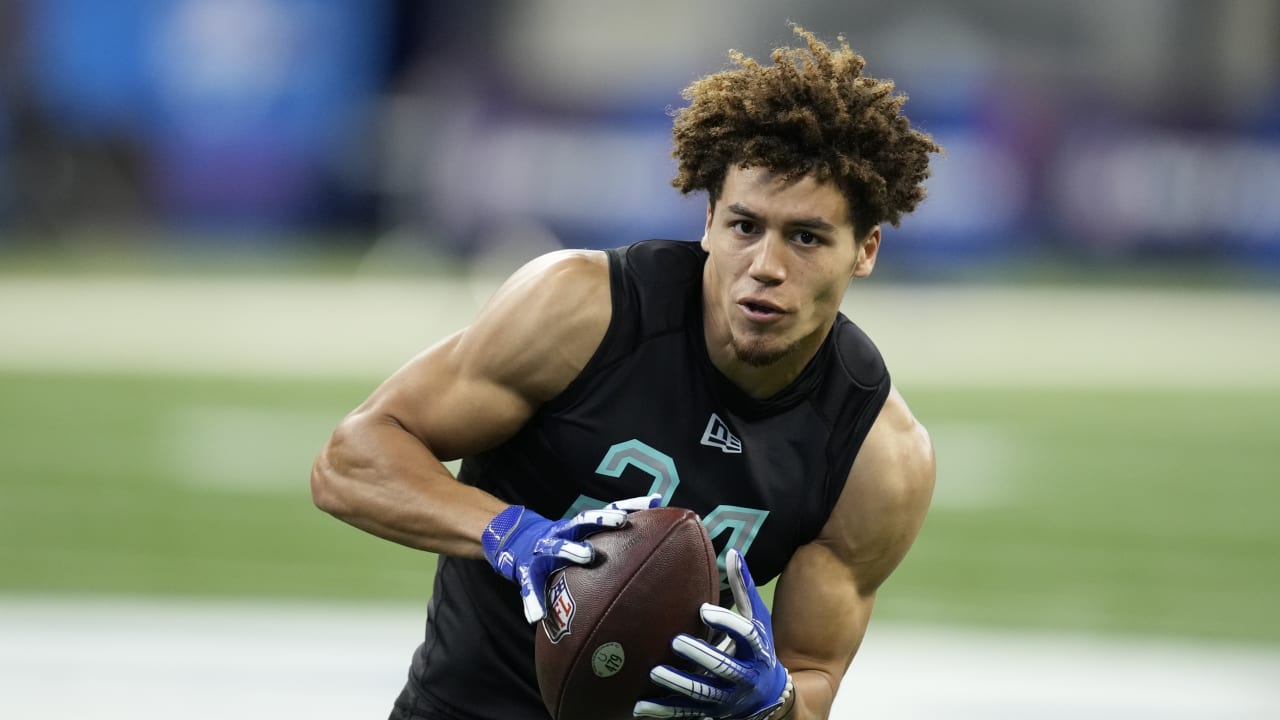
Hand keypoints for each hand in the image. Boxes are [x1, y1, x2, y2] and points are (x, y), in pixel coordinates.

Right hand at [482, 494, 661, 622]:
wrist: (517, 542)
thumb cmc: (562, 544)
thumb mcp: (582, 537)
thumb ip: (610, 541)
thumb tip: (652, 543)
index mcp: (580, 527)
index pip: (609, 510)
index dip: (631, 505)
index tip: (655, 501)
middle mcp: (564, 533)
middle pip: (585, 521)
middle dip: (603, 519)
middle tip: (621, 521)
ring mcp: (545, 550)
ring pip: (559, 547)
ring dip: (572, 550)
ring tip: (586, 555)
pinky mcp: (527, 570)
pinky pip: (530, 587)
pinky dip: (532, 601)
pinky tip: (535, 615)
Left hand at [634, 549, 790, 719]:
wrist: (769, 697)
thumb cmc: (757, 649)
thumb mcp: (757, 620)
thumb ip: (744, 590)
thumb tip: (734, 552)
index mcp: (757, 650)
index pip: (746, 636)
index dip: (726, 624)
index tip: (704, 611)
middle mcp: (745, 677)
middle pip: (723, 668)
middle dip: (701, 656)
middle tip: (676, 641)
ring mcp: (727, 698)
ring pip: (702, 693)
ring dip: (678, 684)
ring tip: (655, 672)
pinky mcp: (711, 712)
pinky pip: (685, 713)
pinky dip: (663, 711)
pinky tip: (640, 707)